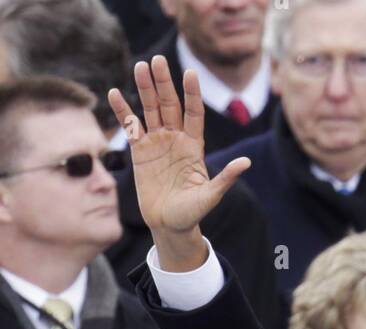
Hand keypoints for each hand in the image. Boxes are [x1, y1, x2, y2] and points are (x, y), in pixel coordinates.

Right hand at [107, 57, 249, 265]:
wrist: (169, 226)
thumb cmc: (192, 213)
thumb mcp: (210, 196)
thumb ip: (225, 178)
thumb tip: (246, 163)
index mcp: (194, 146)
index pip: (193, 113)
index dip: (192, 94)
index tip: (191, 73)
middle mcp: (176, 139)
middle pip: (170, 104)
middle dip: (164, 83)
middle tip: (158, 60)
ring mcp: (157, 142)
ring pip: (151, 110)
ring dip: (145, 89)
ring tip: (140, 66)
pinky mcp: (139, 151)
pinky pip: (131, 126)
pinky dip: (123, 111)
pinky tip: (114, 93)